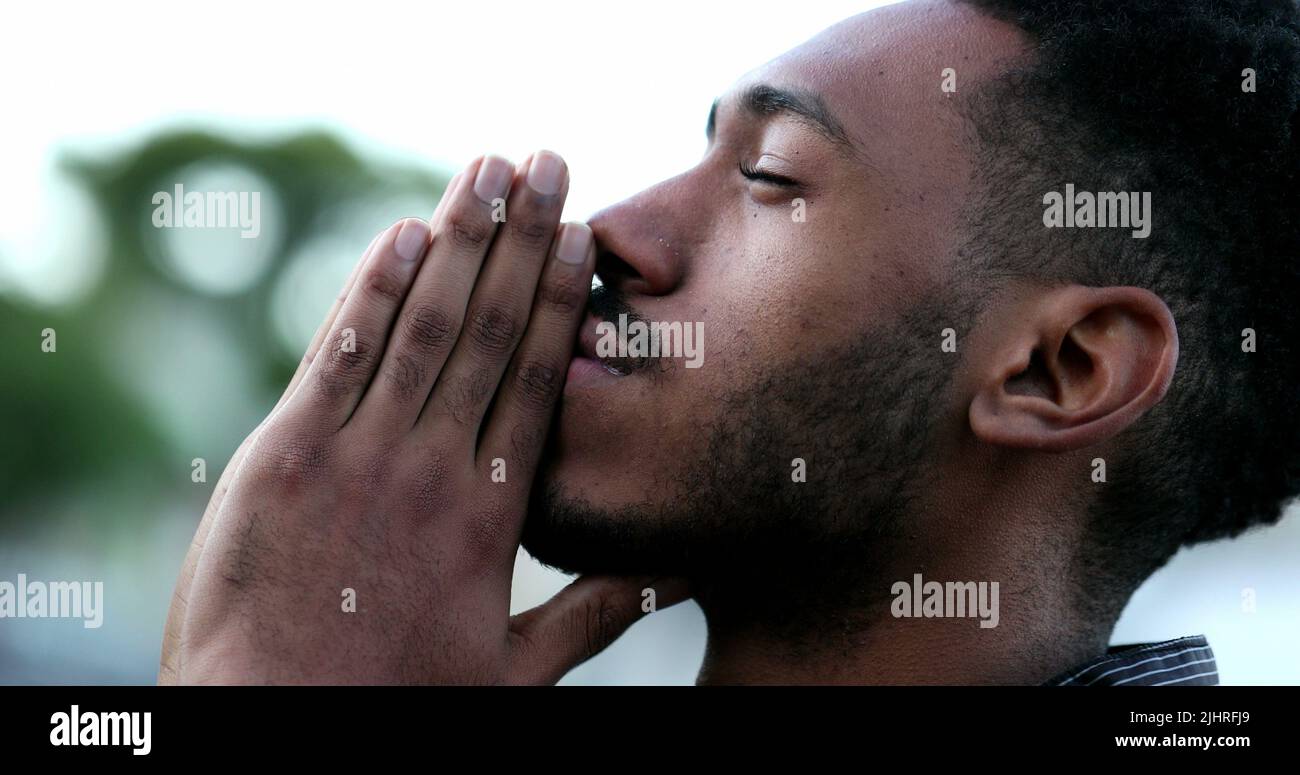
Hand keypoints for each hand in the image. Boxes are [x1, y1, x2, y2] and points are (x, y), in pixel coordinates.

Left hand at [158, 152, 688, 683]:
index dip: (560, 299)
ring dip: (455, 239)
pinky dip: (370, 290)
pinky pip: (338, 354)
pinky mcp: (282, 457)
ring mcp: (355, 456)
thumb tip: (674, 576)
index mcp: (493, 514)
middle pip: (489, 331)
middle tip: (548, 162)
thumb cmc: (397, 709)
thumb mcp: (513, 676)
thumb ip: (592, 614)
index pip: (536, 380)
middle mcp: (433, 468)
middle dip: (520, 239)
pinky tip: (400, 235)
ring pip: (421, 325)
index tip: (582, 237)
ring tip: (488, 169)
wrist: (279, 738)